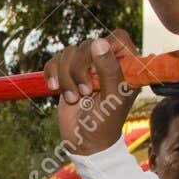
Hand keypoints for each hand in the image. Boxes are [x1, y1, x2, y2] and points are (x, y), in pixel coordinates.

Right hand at [44, 30, 136, 156]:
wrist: (83, 140)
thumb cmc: (105, 122)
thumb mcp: (112, 97)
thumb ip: (109, 69)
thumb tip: (99, 42)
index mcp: (126, 64)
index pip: (117, 37)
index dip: (104, 48)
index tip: (98, 70)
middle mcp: (105, 62)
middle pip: (88, 44)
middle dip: (80, 69)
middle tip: (85, 91)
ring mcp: (85, 67)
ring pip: (68, 53)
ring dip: (66, 78)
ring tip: (74, 98)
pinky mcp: (66, 74)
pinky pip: (54, 61)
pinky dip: (52, 75)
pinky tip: (56, 89)